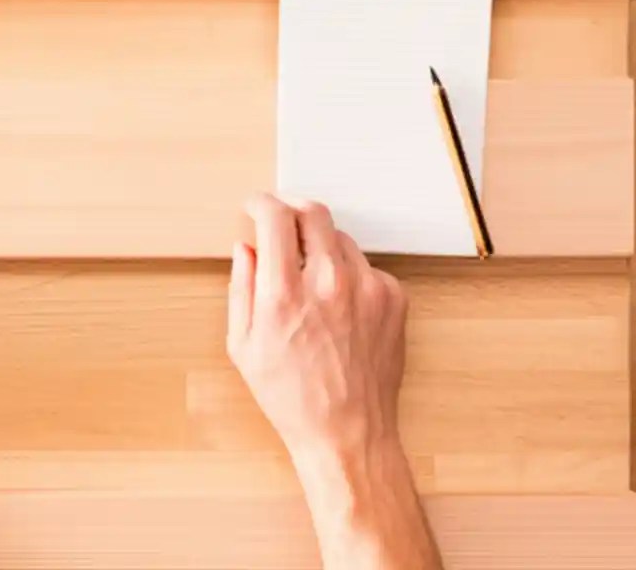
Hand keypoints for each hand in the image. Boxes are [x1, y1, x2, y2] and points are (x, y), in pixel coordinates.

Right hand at [227, 193, 407, 458]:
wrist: (347, 432)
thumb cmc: (292, 396)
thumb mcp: (243, 345)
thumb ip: (242, 288)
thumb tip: (247, 248)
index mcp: (285, 294)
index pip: (275, 217)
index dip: (260, 203)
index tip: (255, 206)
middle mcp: (330, 283)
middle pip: (314, 212)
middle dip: (291, 208)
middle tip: (282, 220)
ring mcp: (368, 288)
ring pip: (341, 238)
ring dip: (320, 244)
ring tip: (308, 276)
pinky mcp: (393, 298)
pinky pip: (366, 267)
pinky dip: (348, 273)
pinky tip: (338, 304)